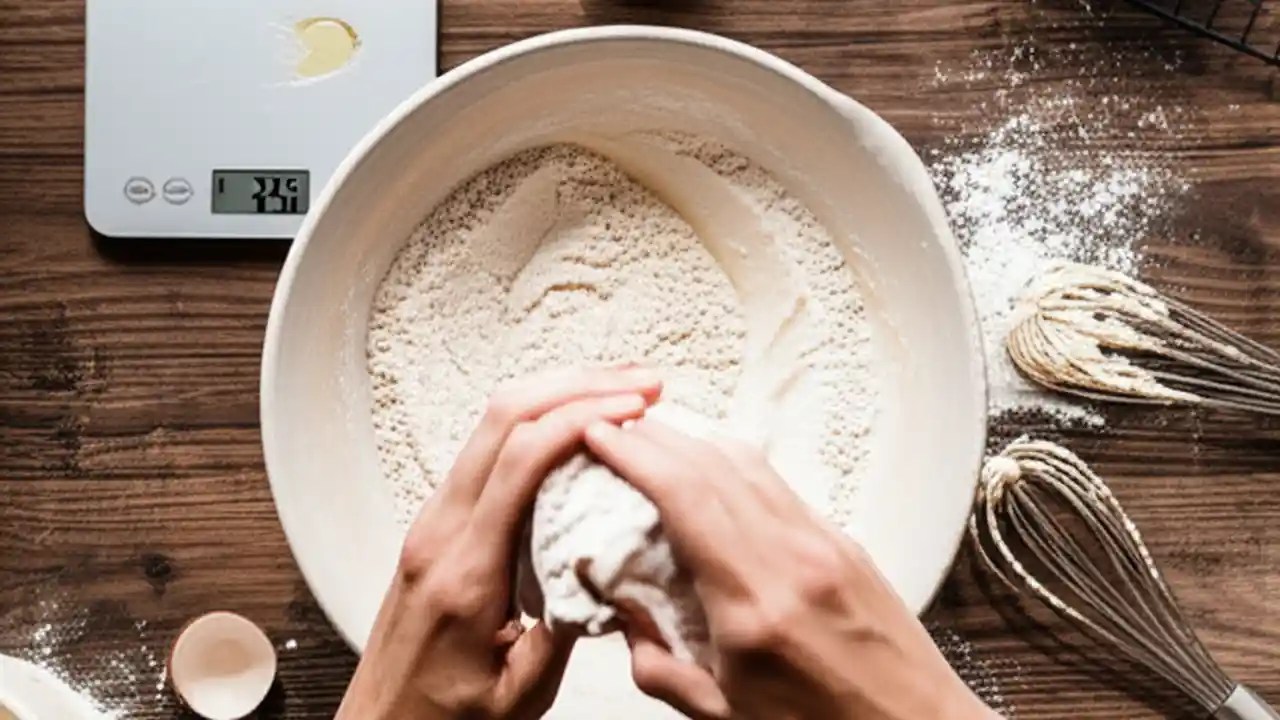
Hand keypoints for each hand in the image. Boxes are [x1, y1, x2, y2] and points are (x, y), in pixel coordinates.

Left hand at [336, 367, 662, 719]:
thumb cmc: (441, 716)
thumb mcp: (518, 695)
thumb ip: (563, 634)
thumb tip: (610, 572)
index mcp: (464, 571)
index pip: (520, 461)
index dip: (581, 419)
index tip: (634, 410)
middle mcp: (441, 530)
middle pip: (502, 417)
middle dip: (577, 385)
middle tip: (641, 385)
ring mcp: (434, 520)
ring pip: (491, 423)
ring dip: (558, 394)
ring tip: (619, 392)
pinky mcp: (439, 522)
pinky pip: (488, 448)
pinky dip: (539, 421)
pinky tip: (578, 427)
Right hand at [584, 418, 997, 719]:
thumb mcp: (725, 716)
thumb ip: (663, 670)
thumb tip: (626, 624)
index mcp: (756, 602)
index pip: (687, 498)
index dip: (636, 455)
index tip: (599, 435)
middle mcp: (794, 556)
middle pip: (714, 464)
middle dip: (656, 436)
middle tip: (613, 428)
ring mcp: (826, 541)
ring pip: (750, 464)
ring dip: (695, 442)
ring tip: (653, 441)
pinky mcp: (845, 541)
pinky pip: (779, 485)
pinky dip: (733, 467)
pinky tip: (710, 475)